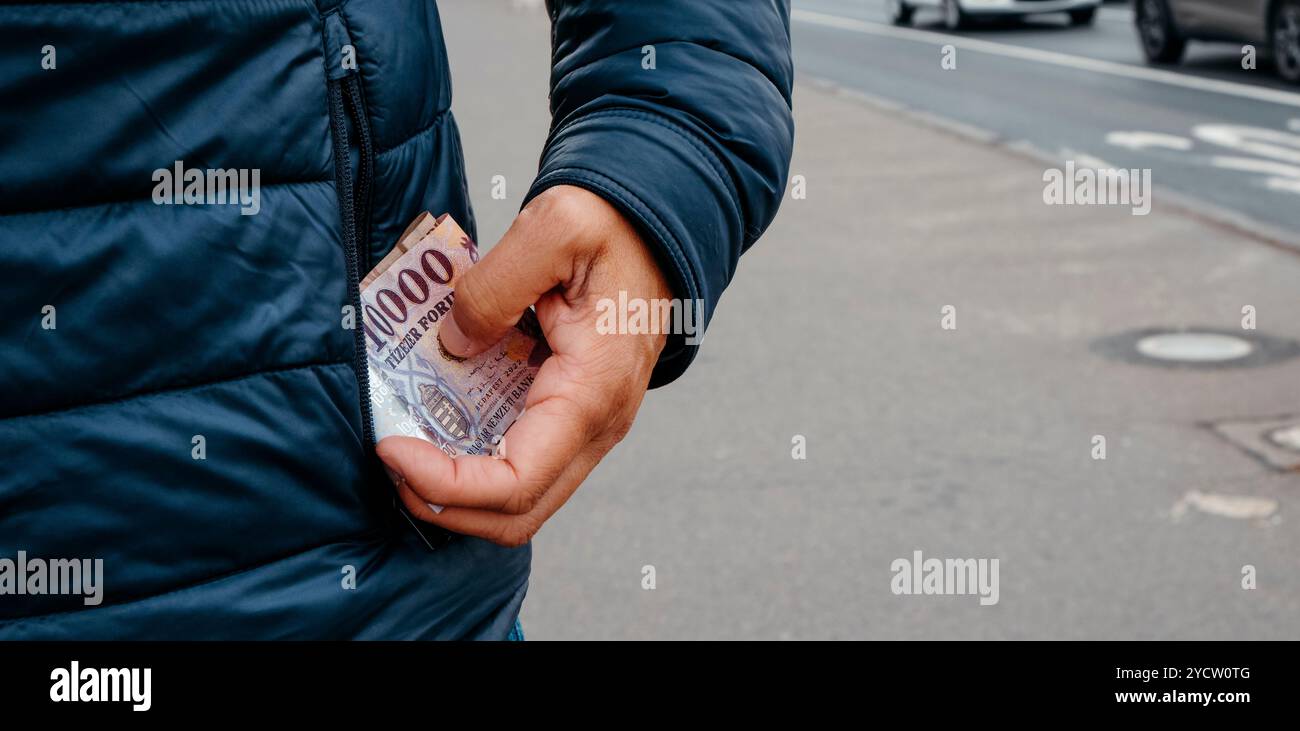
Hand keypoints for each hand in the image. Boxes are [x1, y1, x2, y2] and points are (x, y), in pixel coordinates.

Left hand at [376, 185, 672, 546]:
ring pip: (518, 501)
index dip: (445, 483)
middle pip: (516, 515)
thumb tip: (452, 344)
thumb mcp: (554, 228)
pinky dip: (471, 463)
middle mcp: (597, 428)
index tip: (391, 446)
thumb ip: (494, 288)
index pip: (517, 482)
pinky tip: (435, 422)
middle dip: (441, 503)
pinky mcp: (571, 419)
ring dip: (454, 490)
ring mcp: (587, 430)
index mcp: (593, 392)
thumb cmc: (613, 228)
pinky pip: (520, 466)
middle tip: (389, 455)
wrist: (655, 230)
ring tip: (406, 441)